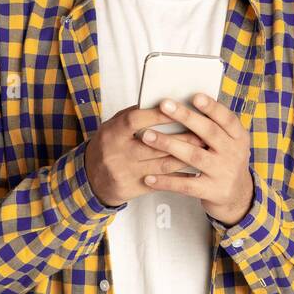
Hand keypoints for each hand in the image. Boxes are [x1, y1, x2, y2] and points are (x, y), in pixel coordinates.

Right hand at [84, 104, 207, 207]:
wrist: (91, 179)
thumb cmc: (108, 146)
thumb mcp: (113, 126)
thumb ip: (134, 115)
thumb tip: (162, 104)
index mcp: (112, 133)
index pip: (136, 120)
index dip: (158, 115)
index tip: (179, 110)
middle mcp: (117, 153)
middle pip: (154, 145)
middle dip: (181, 139)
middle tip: (202, 133)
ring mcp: (125, 173)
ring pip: (161, 166)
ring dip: (185, 157)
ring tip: (202, 150)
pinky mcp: (133, 189)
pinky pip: (161, 183)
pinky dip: (179, 177)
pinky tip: (194, 170)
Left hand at [137, 94, 253, 226]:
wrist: (238, 195)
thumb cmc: (225, 160)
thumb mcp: (228, 142)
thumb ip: (212, 125)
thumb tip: (183, 101)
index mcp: (238, 137)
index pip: (227, 119)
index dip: (212, 107)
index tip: (195, 96)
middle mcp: (233, 153)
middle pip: (209, 132)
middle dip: (185, 117)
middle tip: (164, 105)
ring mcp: (223, 173)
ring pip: (194, 156)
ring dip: (169, 144)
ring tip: (147, 136)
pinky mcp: (212, 191)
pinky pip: (186, 185)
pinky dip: (166, 181)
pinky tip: (149, 177)